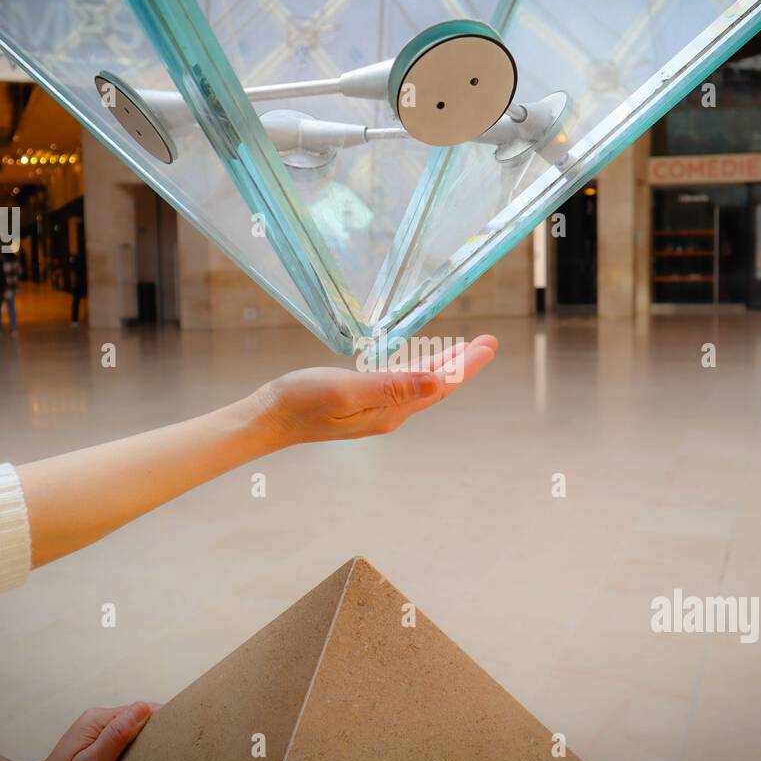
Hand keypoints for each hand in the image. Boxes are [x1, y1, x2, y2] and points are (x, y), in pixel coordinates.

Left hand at [25, 701, 159, 760]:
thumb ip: (116, 735)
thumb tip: (143, 708)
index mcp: (97, 719)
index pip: (139, 709)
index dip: (159, 719)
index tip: (173, 731)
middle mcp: (98, 717)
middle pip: (137, 715)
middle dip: (153, 728)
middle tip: (166, 745)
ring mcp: (98, 726)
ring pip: (132, 724)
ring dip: (144, 735)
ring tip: (155, 749)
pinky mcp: (98, 736)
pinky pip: (124, 733)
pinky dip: (135, 742)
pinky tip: (139, 753)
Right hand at [250, 334, 497, 445]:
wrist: (269, 419)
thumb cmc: (301, 401)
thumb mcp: (346, 389)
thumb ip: (391, 387)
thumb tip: (436, 385)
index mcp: (391, 410)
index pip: (440, 385)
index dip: (467, 365)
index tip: (490, 345)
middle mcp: (390, 414)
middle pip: (437, 386)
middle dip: (464, 363)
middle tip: (489, 342)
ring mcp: (378, 410)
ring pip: (423, 385)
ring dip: (446, 366)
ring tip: (466, 350)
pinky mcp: (364, 403)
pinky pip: (404, 385)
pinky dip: (421, 370)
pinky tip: (423, 364)